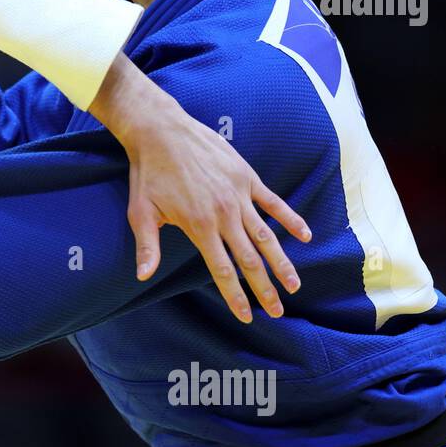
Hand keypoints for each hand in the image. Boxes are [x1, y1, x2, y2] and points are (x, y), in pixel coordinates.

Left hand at [88, 52, 311, 322]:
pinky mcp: (247, 177)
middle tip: (278, 311)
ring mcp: (239, 195)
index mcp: (200, 226)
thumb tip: (143, 276)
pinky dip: (290, 219)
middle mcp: (224, 214)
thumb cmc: (148, 174)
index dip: (236, 296)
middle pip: (251, 260)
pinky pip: (274, 202)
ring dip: (282, 262)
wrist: (161, 130)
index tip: (247, 316)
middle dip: (265, 288)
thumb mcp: (141, 212)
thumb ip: (148, 247)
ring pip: (267, 236)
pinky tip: (304, 236)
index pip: (223, 270)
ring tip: (294, 284)